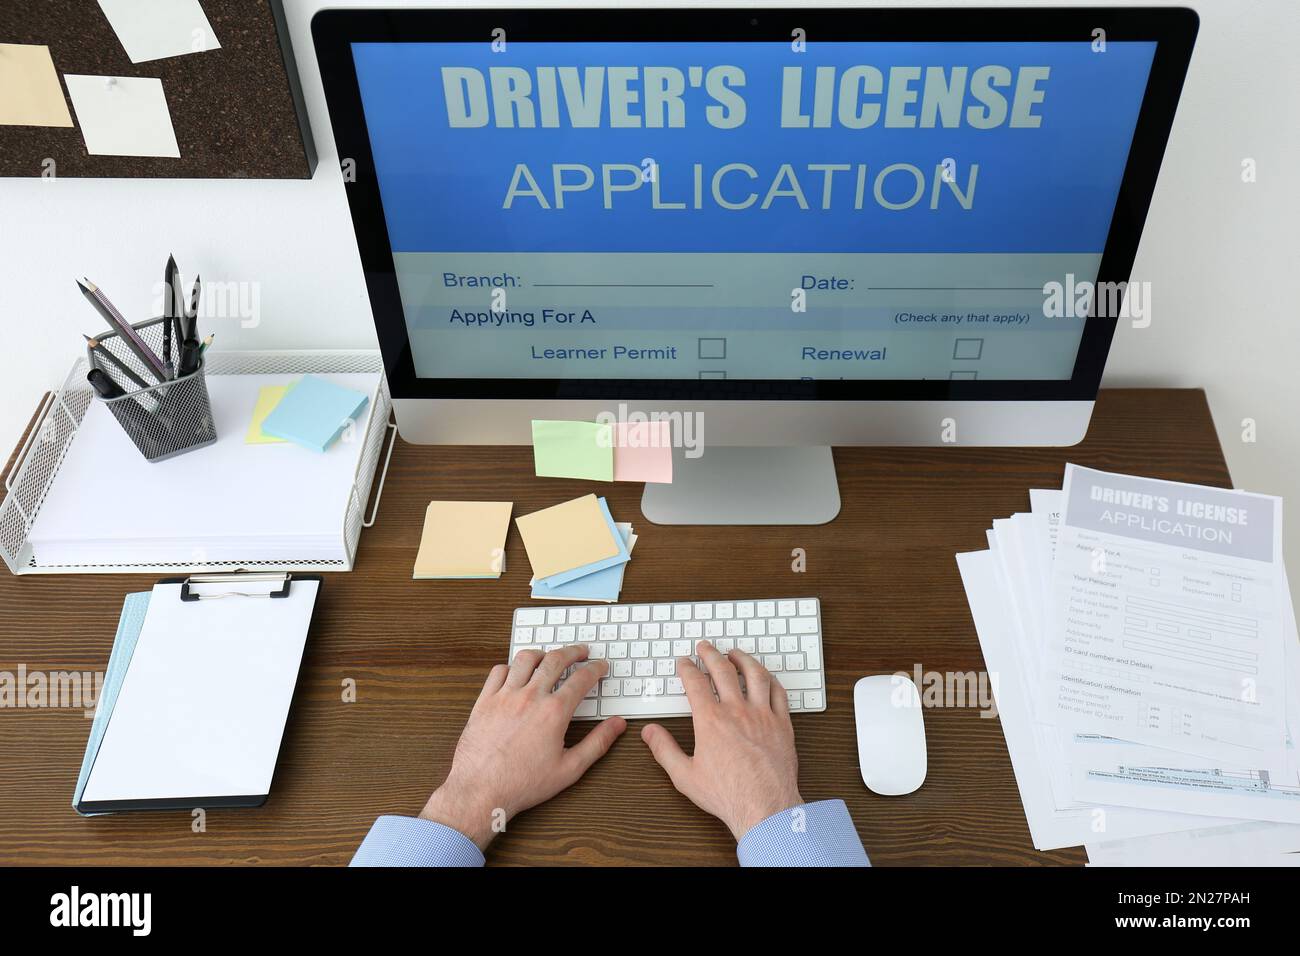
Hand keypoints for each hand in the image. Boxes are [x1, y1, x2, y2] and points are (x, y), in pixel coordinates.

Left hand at [418, 645, 626, 849]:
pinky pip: (498, 671)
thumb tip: (617, 726)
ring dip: (542, 653)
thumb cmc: (523, 783)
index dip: (595, 669)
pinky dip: (510, 666)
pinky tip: (516, 672)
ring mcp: (505, 696)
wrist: (481, 791)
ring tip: (550, 655)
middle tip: (581, 651)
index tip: (600, 666)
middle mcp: (530, 697)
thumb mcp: (570, 769)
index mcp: (554, 712)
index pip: (581, 679)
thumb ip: (597, 743)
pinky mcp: (485, 701)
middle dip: (573, 651)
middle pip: (556, 660)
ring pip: (526, 659)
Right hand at [641, 641, 802, 839]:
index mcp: (711, 720)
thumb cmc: (728, 794)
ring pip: (755, 675)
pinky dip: (771, 680)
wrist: (765, 807)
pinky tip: (766, 677)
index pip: (695, 683)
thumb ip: (664, 750)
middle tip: (705, 646)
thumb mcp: (685, 776)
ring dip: (743, 659)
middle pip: (723, 670)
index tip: (684, 662)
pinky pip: (778, 692)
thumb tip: (649, 733)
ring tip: (736, 653)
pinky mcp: (782, 724)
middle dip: (711, 654)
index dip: (687, 668)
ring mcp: (762, 715)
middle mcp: (737, 711)